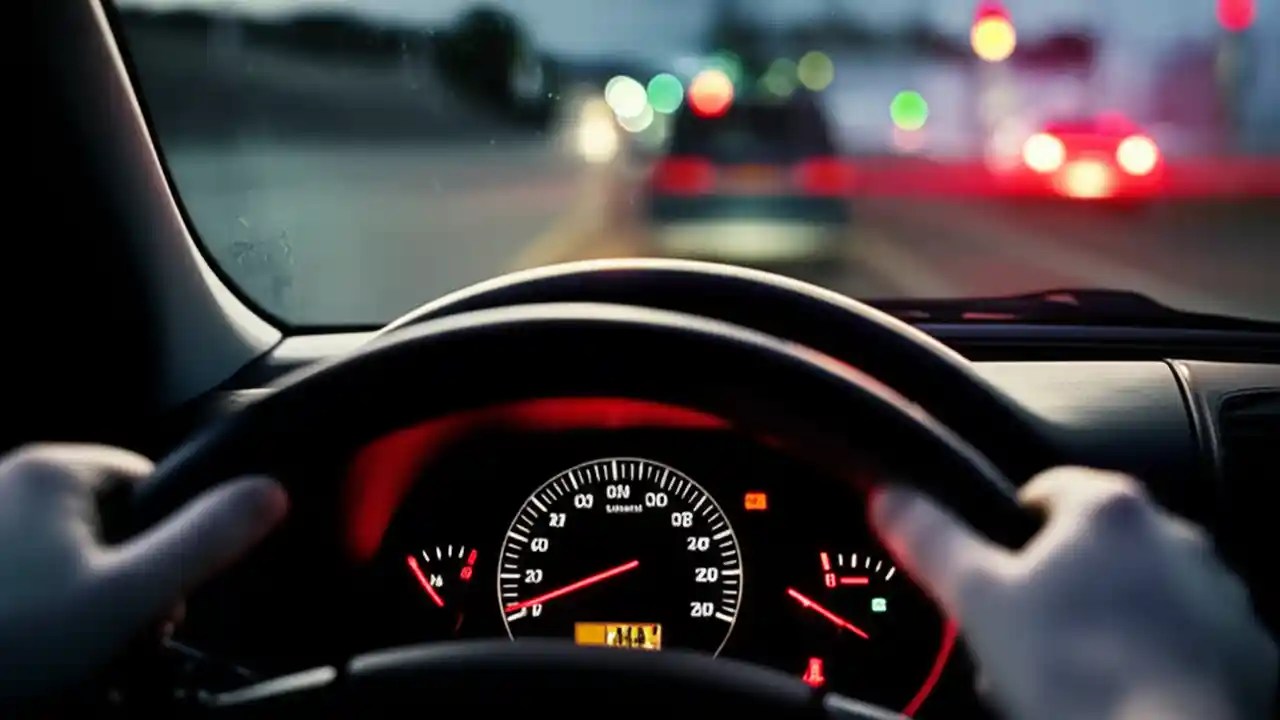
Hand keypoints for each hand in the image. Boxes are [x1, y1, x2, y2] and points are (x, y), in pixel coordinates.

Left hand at [0, 444, 286, 702]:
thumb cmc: (12, 644)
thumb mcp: (129, 597)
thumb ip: (206, 540)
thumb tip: (271, 492)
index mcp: (51, 470)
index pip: (150, 486)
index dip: (168, 544)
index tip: (154, 597)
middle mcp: (7, 481)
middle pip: (108, 526)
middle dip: (122, 582)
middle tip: (110, 636)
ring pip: (67, 560)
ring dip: (82, 605)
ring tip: (66, 654)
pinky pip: (27, 580)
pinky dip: (39, 616)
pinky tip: (33, 655)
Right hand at [870, 467, 1276, 719]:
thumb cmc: (1078, 674)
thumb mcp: (978, 600)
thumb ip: (931, 540)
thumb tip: (890, 498)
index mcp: (1106, 509)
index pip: (1043, 490)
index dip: (1006, 532)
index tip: (996, 575)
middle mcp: (1173, 536)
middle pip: (1092, 545)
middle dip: (1056, 584)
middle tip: (1025, 634)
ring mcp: (1215, 592)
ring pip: (1139, 592)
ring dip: (1106, 618)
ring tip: (1072, 671)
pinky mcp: (1241, 644)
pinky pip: (1183, 636)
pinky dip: (1152, 654)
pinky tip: (1121, 688)